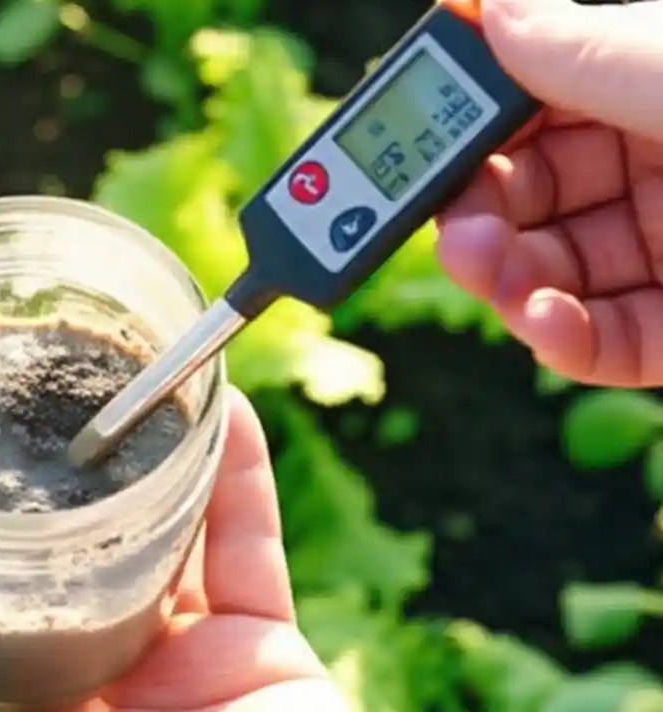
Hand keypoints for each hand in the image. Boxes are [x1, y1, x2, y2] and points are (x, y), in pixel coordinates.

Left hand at [0, 386, 354, 711]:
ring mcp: (192, 665)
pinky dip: (241, 476)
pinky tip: (222, 406)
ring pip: (170, 537)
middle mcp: (113, 685)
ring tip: (128, 377)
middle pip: (87, 558)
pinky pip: (251, 548)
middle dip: (73, 484)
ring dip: (157, 457)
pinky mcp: (268, 650)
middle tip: (44, 399)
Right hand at [436, 0, 662, 385]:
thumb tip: (483, 11)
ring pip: (547, 272)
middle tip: (457, 233)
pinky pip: (602, 342)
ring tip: (495, 278)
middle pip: (523, 194)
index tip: (410, 137)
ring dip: (503, 282)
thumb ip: (581, 51)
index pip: (529, 101)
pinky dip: (559, 340)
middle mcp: (655, 165)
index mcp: (646, 87)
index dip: (466, 120)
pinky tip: (545, 325)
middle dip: (473, 215)